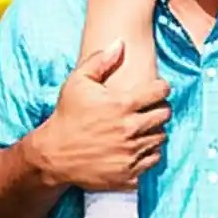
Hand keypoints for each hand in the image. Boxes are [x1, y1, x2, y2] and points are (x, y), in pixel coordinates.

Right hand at [28, 41, 170, 191]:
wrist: (54, 155)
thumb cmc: (66, 115)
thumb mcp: (77, 82)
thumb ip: (100, 61)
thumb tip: (120, 43)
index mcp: (121, 105)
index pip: (159, 92)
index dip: (161, 87)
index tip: (157, 89)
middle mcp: (130, 129)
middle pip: (164, 115)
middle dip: (160, 109)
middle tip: (149, 108)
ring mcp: (130, 154)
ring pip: (160, 138)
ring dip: (154, 131)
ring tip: (141, 127)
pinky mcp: (129, 174)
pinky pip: (152, 160)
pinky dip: (148, 153)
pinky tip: (136, 147)